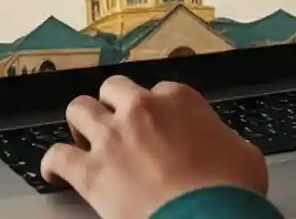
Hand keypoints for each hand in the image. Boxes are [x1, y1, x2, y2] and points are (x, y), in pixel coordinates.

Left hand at [41, 75, 267, 218]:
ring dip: (80, 124)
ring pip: (78, 109)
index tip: (158, 124)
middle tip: (116, 124)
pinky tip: (54, 172)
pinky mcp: (91, 171)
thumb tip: (226, 147)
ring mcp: (112, 138)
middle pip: (112, 89)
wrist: (207, 218)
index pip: (160, 91)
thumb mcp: (243, 154)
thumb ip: (224, 139)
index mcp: (179, 100)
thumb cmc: (229, 189)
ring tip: (83, 138)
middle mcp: (142, 110)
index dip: (157, 110)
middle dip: (112, 105)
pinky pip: (56, 156)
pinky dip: (52, 164)